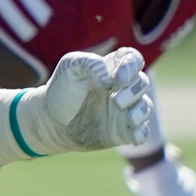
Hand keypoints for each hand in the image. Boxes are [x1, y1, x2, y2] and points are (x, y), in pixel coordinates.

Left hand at [20, 48, 153, 153]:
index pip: (133, 59)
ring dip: (140, 110)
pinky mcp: (122, 130)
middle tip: (114, 100)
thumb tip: (110, 81)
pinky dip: (141, 133)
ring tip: (124, 115)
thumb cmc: (61, 89)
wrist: (50, 120)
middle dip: (133, 90)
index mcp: (111, 69)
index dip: (132, 66)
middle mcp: (122, 88)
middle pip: (142, 82)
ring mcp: (124, 109)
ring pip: (145, 106)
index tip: (118, 78)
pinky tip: (134, 136)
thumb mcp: (70, 67)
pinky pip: (141, 132)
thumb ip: (90, 64)